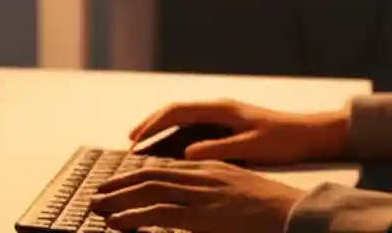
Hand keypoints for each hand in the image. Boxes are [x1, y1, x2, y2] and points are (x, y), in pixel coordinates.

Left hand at [90, 159, 304, 232]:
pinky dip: (132, 216)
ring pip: (148, 191)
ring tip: (97, 206)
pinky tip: (116, 222)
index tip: (122, 182)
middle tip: (100, 192)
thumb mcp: (242, 195)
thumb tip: (203, 209)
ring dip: (118, 198)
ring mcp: (200, 194)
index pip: (168, 168)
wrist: (294, 214)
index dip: (141, 174)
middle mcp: (202, 176)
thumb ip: (219, 195)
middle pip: (152, 175)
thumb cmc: (275, 210)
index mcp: (213, 169)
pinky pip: (157, 213)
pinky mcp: (200, 215)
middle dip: (122, 184)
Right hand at [129, 98, 348, 165]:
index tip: (135, 140)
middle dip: (151, 126)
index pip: (177, 111)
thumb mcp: (250, 147)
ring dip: (162, 134)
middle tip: (130, 144)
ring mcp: (222, 117)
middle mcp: (218, 109)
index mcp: (221, 109)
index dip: (153, 124)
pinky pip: (194, 131)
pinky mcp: (227, 128)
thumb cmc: (283, 140)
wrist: (310, 135)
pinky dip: (177, 140)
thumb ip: (218, 150)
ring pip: (183, 122)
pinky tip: (170, 155)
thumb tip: (187, 154)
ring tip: (143, 151)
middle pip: (175, 113)